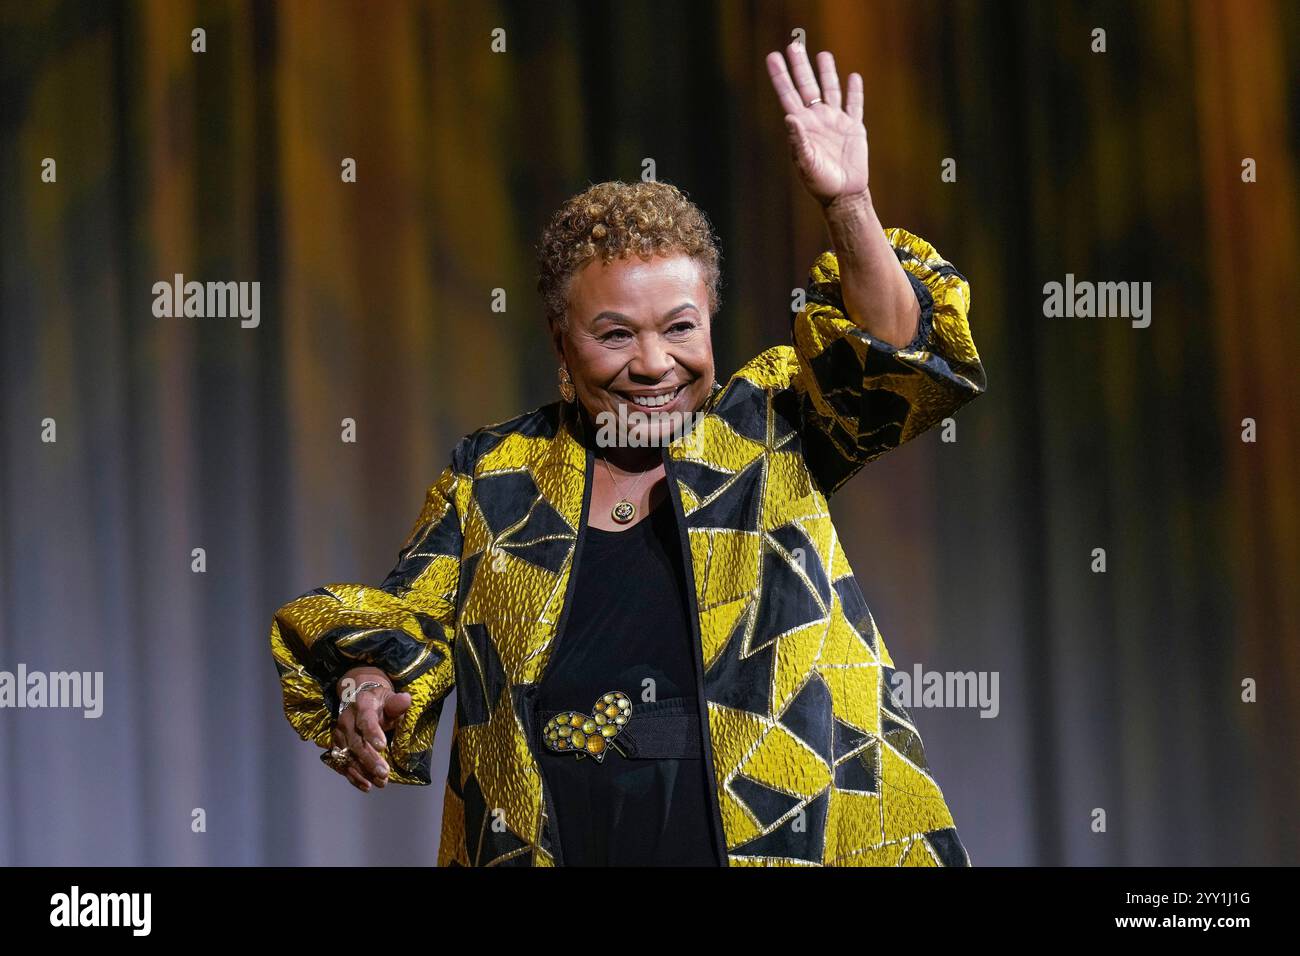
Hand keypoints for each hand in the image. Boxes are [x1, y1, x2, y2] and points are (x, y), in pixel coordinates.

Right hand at [329, 675, 411, 792]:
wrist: (358, 698)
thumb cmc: (379, 701)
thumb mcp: (389, 698)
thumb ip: (397, 703)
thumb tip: (406, 699)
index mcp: (361, 705)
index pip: (365, 720)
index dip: (372, 733)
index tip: (383, 746)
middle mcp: (346, 720)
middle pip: (356, 742)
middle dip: (369, 759)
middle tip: (384, 773)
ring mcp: (340, 734)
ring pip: (348, 756)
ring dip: (363, 771)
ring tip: (379, 782)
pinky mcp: (337, 746)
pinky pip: (342, 763)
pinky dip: (353, 776)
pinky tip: (366, 785)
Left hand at [765, 42, 868, 207]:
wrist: (844, 195)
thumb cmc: (820, 183)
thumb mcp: (805, 163)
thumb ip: (798, 140)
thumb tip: (790, 117)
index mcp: (803, 127)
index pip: (788, 95)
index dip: (781, 76)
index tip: (773, 57)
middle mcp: (817, 120)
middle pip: (808, 87)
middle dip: (801, 67)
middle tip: (794, 45)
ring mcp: (836, 123)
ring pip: (831, 91)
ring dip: (827, 73)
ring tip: (823, 54)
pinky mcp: (854, 129)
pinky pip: (855, 106)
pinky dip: (855, 92)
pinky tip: (853, 77)